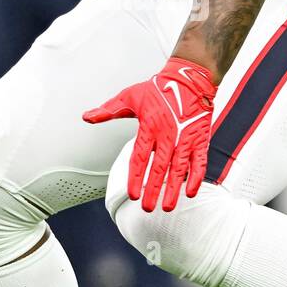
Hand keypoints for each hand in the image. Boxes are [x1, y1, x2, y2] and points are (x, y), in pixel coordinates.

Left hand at [83, 56, 215, 211]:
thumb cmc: (158, 88)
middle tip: (147, 208)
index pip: (140, 158)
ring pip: (179, 169)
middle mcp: (167, 134)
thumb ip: (108, 110)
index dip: (136, 178)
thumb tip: (87, 117)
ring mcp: (185, 138)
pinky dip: (196, 177)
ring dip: (174, 189)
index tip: (133, 195)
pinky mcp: (200, 138)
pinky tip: (190, 192)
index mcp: (149, 126)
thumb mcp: (130, 97)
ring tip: (168, 207)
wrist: (190, 78)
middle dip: (153, 190)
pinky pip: (199, 161)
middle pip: (159, 168)